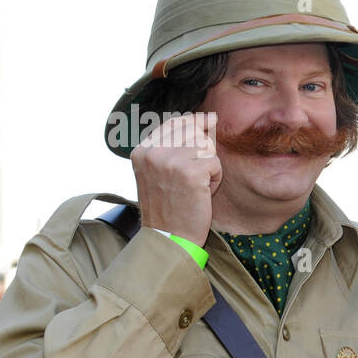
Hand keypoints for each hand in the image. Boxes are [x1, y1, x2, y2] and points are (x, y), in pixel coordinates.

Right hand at [131, 112, 221, 245]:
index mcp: (142, 150)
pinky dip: (215, 179)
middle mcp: (152, 152)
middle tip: (197, 174)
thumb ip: (170, 147)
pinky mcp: (189, 172)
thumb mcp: (157, 172)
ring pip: (206, 145)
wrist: (168, 237)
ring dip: (209, 165)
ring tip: (198, 185)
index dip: (196, 123)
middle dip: (203, 149)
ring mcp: (170, 160)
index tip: (207, 126)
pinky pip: (215, 163)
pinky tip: (203, 193)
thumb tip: (205, 119)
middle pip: (194, 129)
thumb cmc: (168, 207)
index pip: (176, 121)